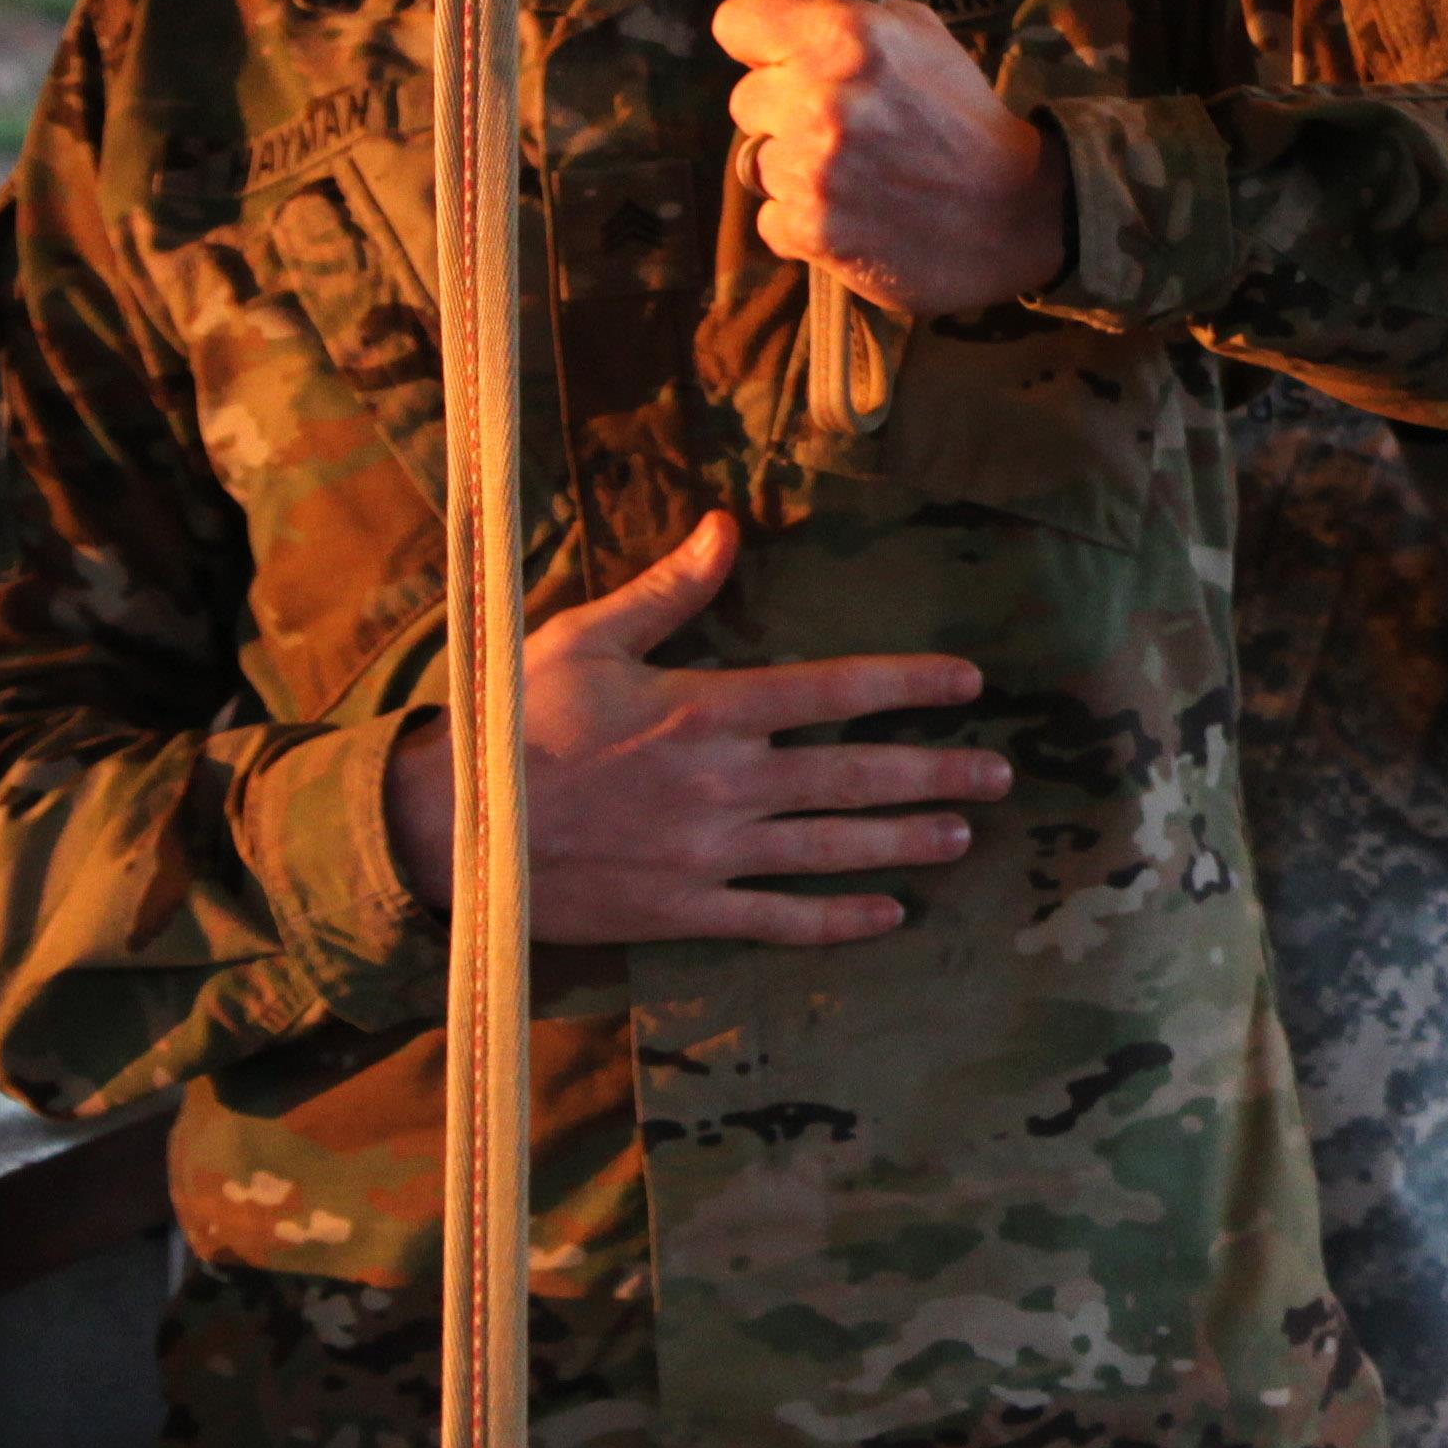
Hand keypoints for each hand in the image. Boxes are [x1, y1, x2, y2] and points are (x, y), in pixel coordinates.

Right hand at [384, 512, 1008, 947]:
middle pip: (856, 775)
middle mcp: (727, 783)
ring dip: (904, 841)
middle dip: (938, 772)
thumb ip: (669, 590)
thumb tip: (726, 526)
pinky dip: (837, 920)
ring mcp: (709, 853)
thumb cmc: (512, 724)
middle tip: (1002, 774)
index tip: (970, 681)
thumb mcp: (586, 639)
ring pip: (832, 848)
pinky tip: (887, 917)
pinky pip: (776, 919)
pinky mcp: (682, 910)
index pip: (836, 690)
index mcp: (709, 709)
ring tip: (963, 836)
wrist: (445, 831)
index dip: (911, 682)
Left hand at [709, 0, 1071, 315]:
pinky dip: (807, 219)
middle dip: (789, 108)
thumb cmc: (956, 108)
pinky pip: (771, 218)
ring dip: (798, 166)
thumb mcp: (903, 28)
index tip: (804, 58)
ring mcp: (813, 169)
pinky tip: (857, 210)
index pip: (736, 21)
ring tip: (861, 170)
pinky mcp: (812, 230)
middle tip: (856, 123)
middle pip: (746, 97)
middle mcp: (821, 98)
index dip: (769, 40)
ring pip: (757, 160)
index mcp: (845, 34)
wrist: (1017, 207)